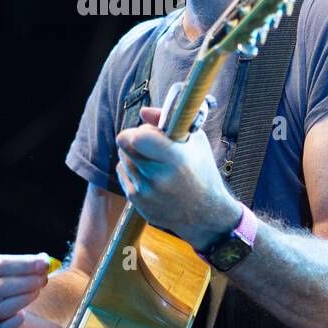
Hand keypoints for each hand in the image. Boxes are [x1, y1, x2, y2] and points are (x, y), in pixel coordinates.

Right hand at [0, 253, 49, 327]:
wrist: (0, 303)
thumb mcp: (12, 266)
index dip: (23, 264)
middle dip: (25, 282)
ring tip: (37, 291)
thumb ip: (28, 263)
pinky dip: (13, 322)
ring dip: (22, 299)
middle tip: (43, 279)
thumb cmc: (9, 279)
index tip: (44, 264)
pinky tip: (23, 315)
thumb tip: (44, 261)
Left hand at [115, 106, 241, 251]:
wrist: (204, 214)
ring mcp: (144, 192)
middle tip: (149, 142)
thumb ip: (168, 122)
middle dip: (134, 137)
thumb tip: (143, 112)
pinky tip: (152, 175)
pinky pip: (123, 173)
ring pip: (123, 157)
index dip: (141, 130)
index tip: (150, 132)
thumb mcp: (195, 141)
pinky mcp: (136, 202)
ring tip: (155, 161)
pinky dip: (133, 170)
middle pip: (124, 143)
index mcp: (175, 160)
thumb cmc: (201, 170)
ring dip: (134, 154)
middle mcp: (157, 178)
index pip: (139, 137)